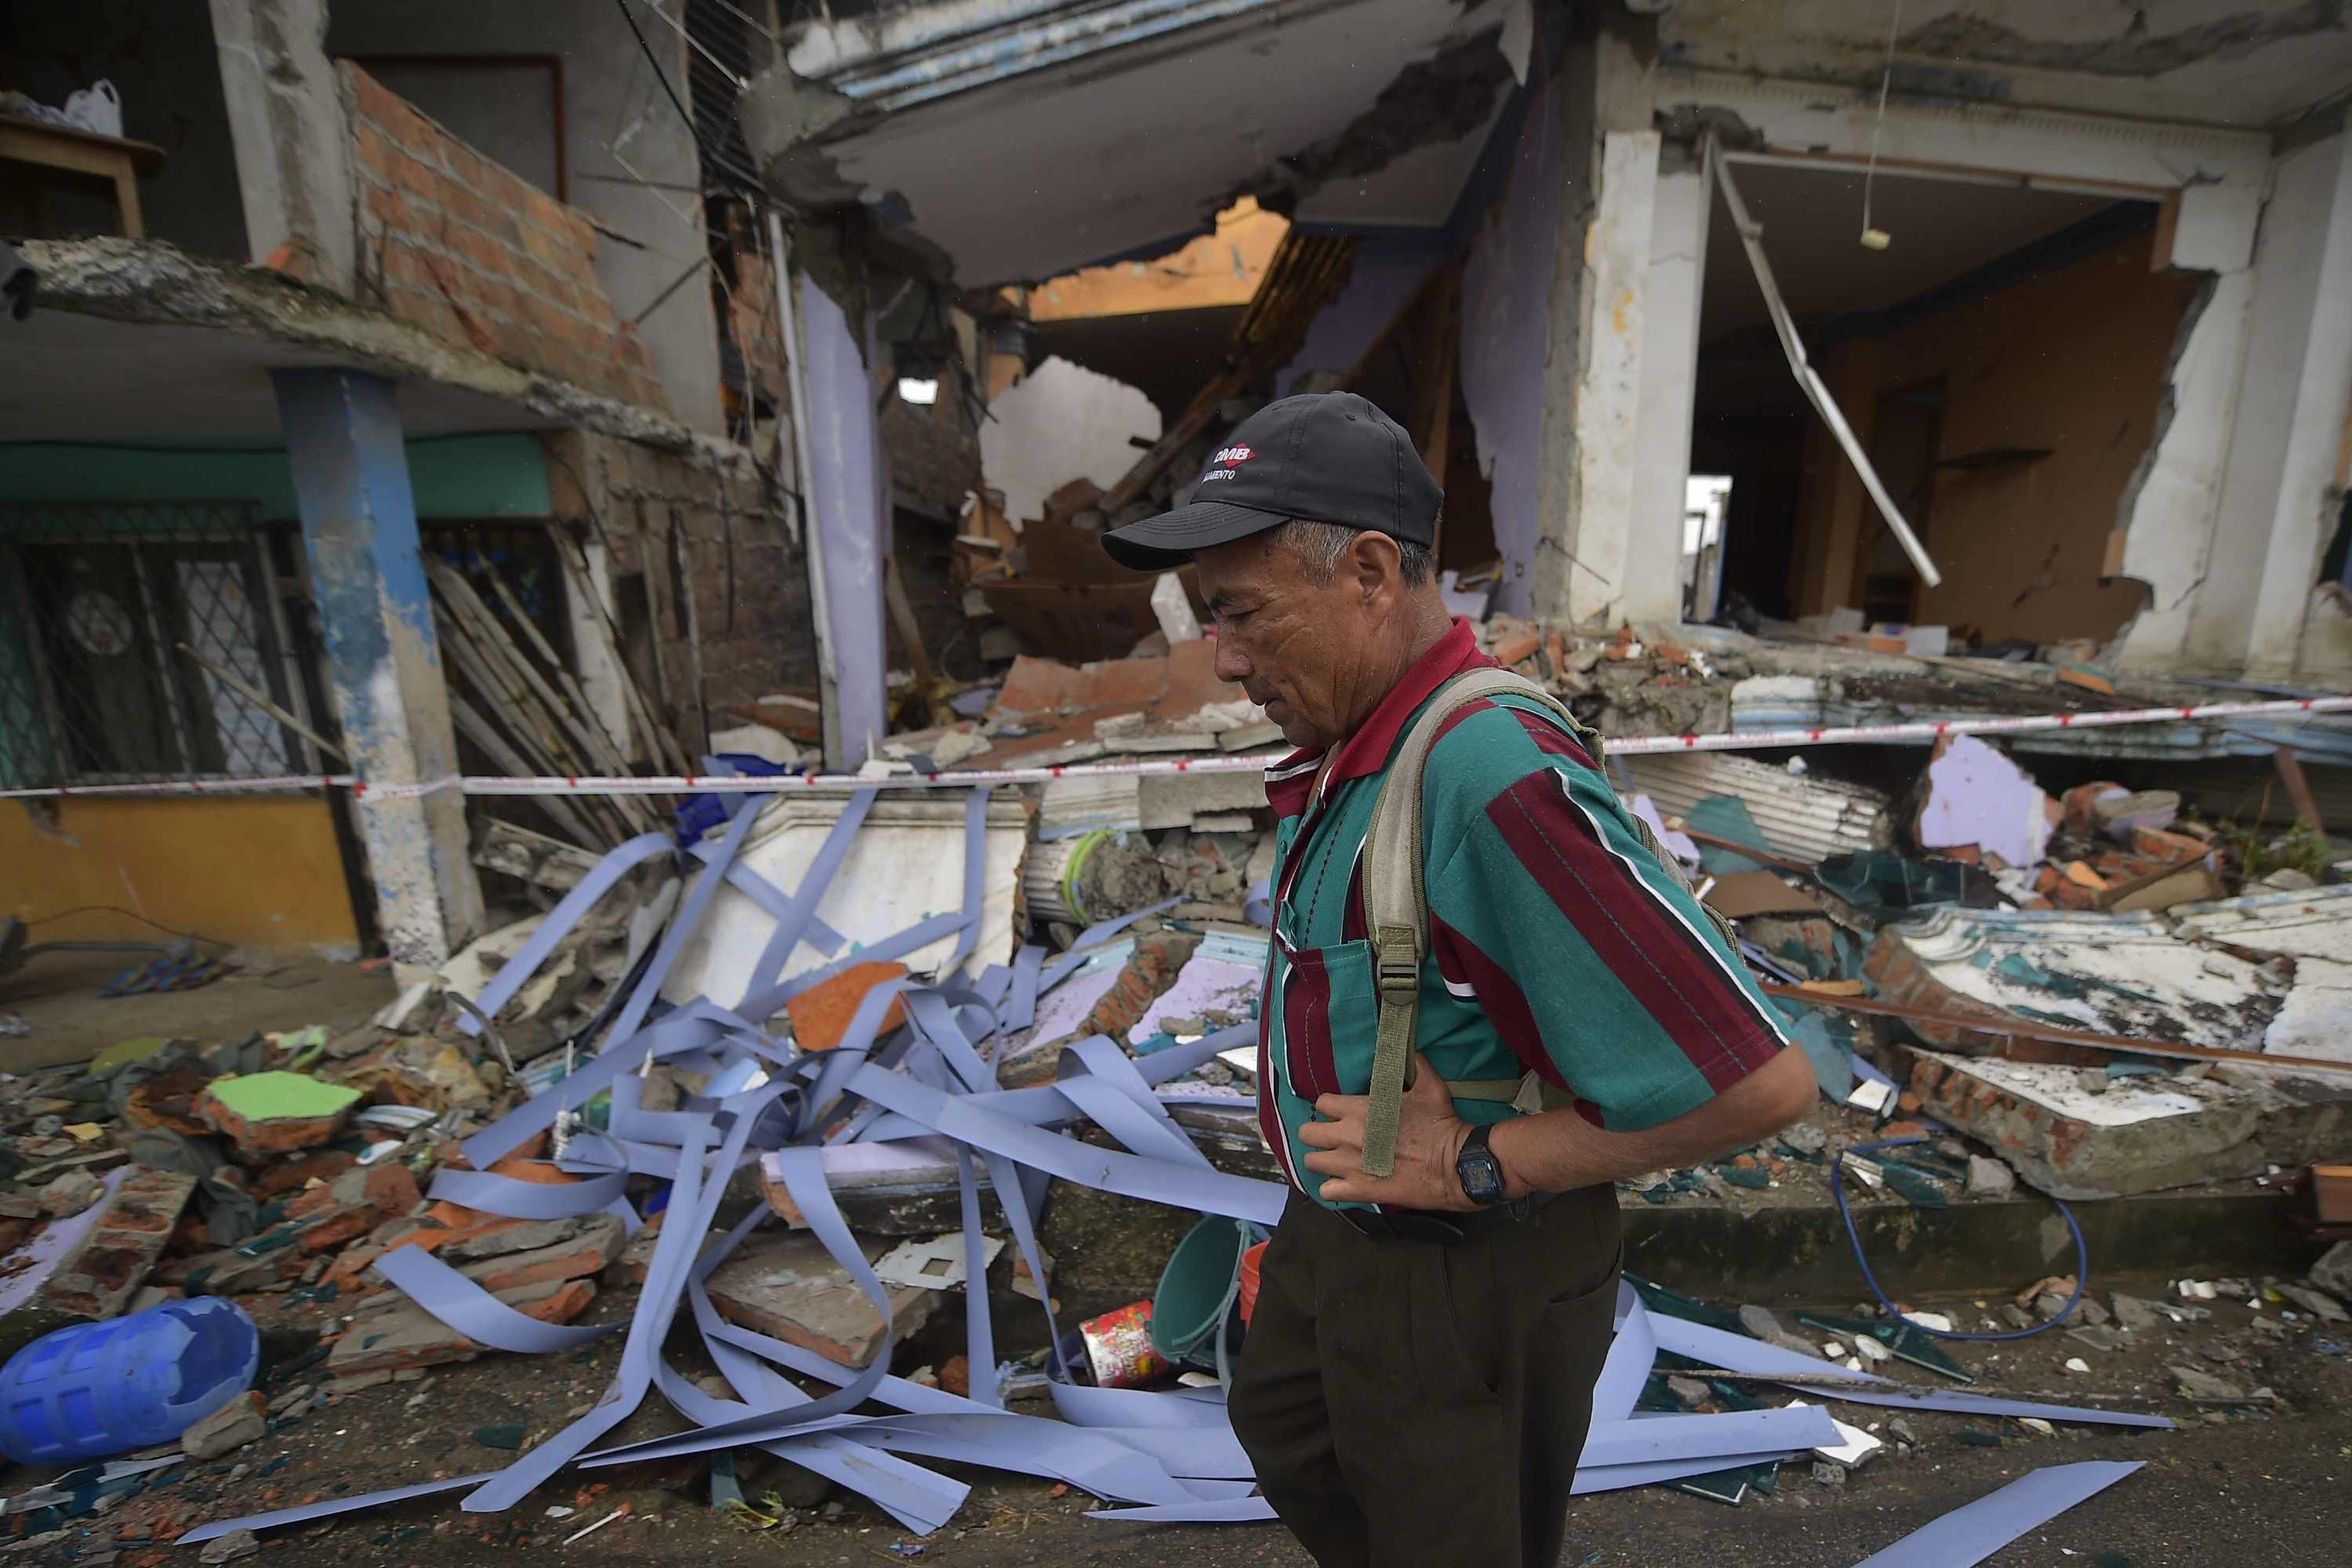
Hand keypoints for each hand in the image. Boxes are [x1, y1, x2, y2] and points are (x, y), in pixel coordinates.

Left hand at [1299, 1052, 1476, 1210]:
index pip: (1321, 1103)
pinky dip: (1332, 1189)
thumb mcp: (1430, 1087)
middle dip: (1316, 1134)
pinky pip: (1326, 1192)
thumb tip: (1411, 1050)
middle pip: (1307, 1133)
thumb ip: (1417, 1066)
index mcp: (1360, 1110)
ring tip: (1336, 1162)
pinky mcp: (1359, 1191)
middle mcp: (1348, 1136)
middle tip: (1332, 1138)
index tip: (1339, 1113)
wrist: (1454, 1165)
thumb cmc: (1440, 1124)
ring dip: (1322, 1161)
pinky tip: (1344, 1184)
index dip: (1329, 1107)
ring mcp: (1350, 1166)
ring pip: (1312, 1162)